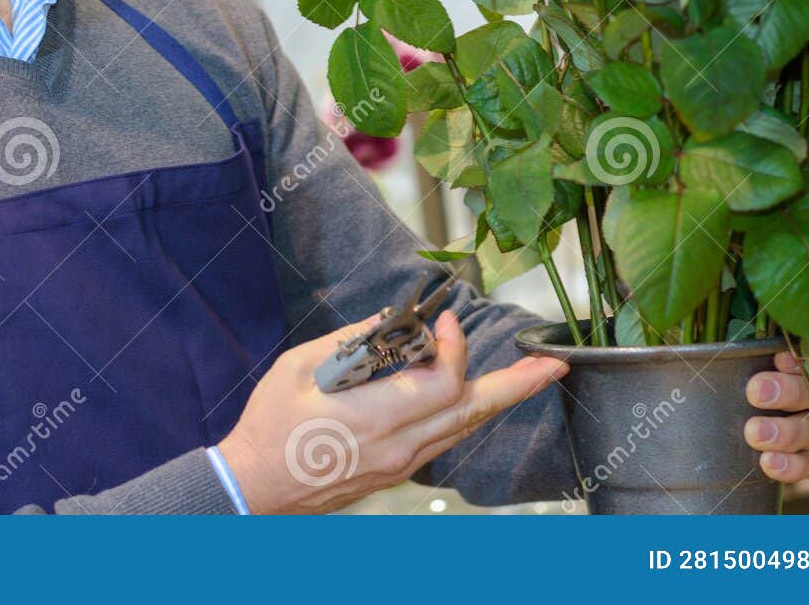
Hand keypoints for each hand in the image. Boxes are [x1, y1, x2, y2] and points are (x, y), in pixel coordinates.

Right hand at [215, 309, 568, 513]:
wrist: (254, 486)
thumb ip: (350, 342)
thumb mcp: (298, 369)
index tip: (443, 321)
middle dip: (518, 385)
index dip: (453, 347)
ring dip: (498, 398)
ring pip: (464, 428)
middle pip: (473, 413)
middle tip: (554, 364)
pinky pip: (444, 438)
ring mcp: (400, 465)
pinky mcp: (396, 470)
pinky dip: (464, 411)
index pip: (443, 384)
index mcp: (375, 420)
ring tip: (531, 376)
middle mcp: (399, 448)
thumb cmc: (270, 427)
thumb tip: (388, 321)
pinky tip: (474, 394)